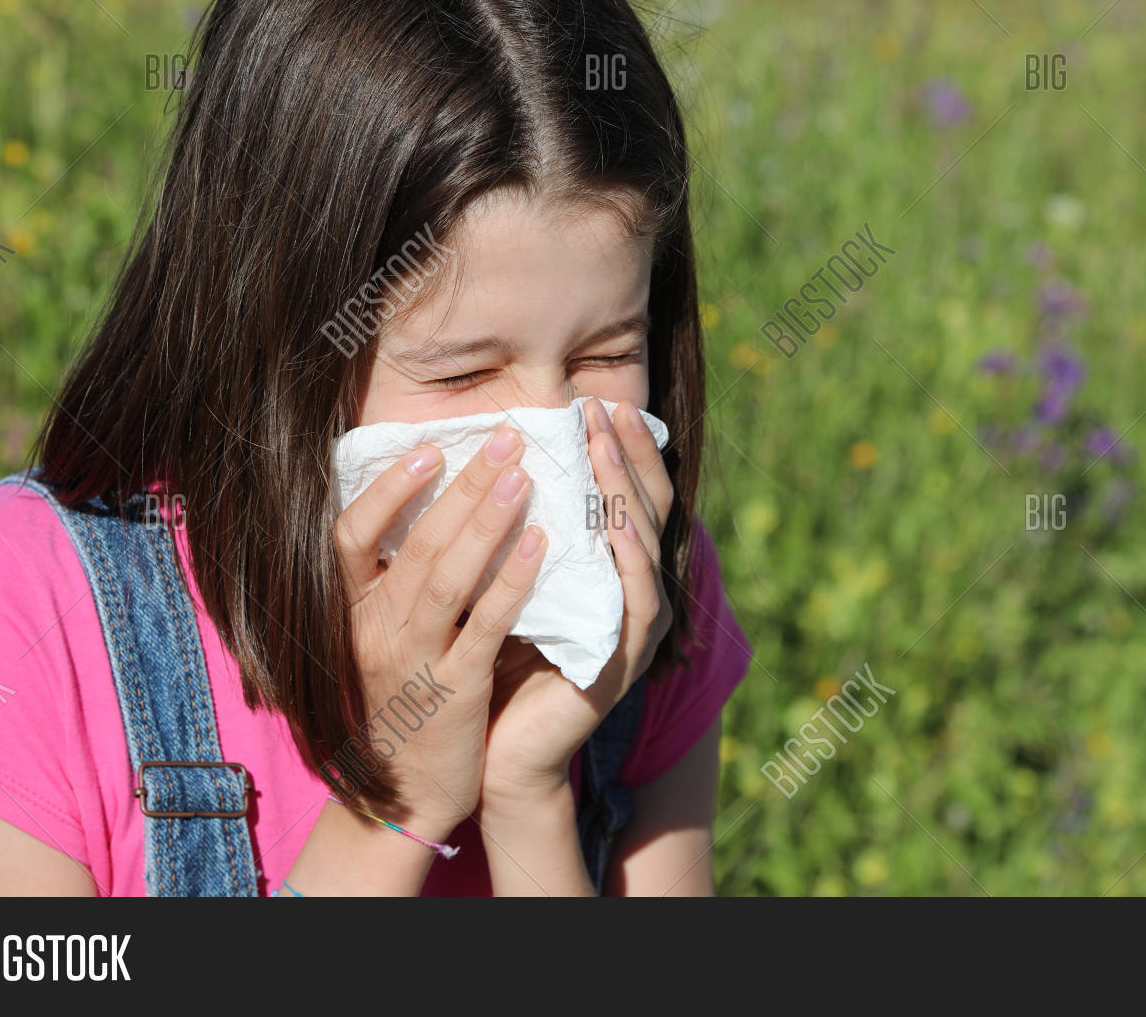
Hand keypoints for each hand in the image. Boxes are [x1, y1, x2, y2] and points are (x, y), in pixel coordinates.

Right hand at [332, 427, 547, 837]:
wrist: (407, 793)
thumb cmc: (406, 701)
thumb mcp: (386, 638)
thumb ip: (401, 581)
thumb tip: (442, 508)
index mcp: (355, 612)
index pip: (350, 536)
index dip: (387, 489)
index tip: (428, 447)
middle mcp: (376, 630)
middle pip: (415, 543)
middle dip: (461, 485)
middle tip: (505, 437)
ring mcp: (413, 660)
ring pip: (447, 577)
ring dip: (486, 520)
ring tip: (522, 473)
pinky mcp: (454, 690)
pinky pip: (484, 625)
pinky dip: (512, 581)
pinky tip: (541, 544)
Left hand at [479, 399, 673, 811]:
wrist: (497, 745)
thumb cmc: (499, 655)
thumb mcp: (509, 577)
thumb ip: (521, 527)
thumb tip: (497, 455)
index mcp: (613, 567)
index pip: (628, 493)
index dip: (619, 447)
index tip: (594, 401)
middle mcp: (638, 589)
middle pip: (649, 506)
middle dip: (628, 454)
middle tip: (605, 408)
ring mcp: (640, 624)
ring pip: (648, 544)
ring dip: (627, 492)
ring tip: (606, 447)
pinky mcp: (629, 659)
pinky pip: (640, 600)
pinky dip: (630, 559)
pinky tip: (615, 525)